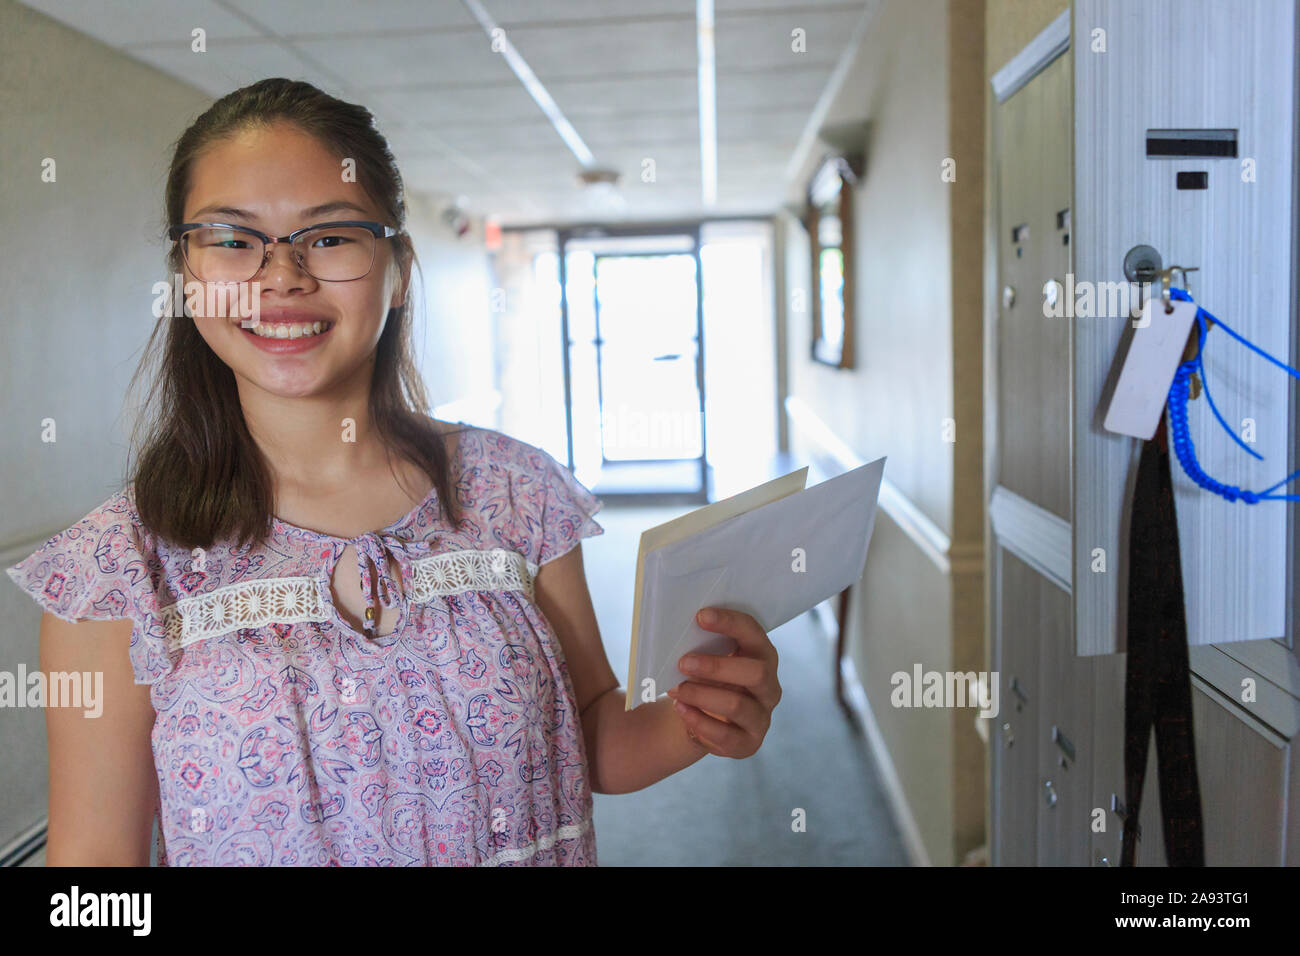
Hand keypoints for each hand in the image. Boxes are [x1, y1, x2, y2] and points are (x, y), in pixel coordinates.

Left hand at [666, 607, 781, 757]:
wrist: (703, 719)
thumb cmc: (705, 680)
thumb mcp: (706, 660)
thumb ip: (698, 644)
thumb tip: (669, 630)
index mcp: (761, 656)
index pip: (753, 633)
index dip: (730, 623)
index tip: (700, 616)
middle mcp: (769, 686)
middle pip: (755, 672)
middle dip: (716, 666)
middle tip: (683, 663)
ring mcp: (762, 716)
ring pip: (737, 705)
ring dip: (701, 695)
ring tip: (675, 690)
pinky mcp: (749, 743)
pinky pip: (725, 735)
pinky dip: (699, 722)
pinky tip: (681, 710)